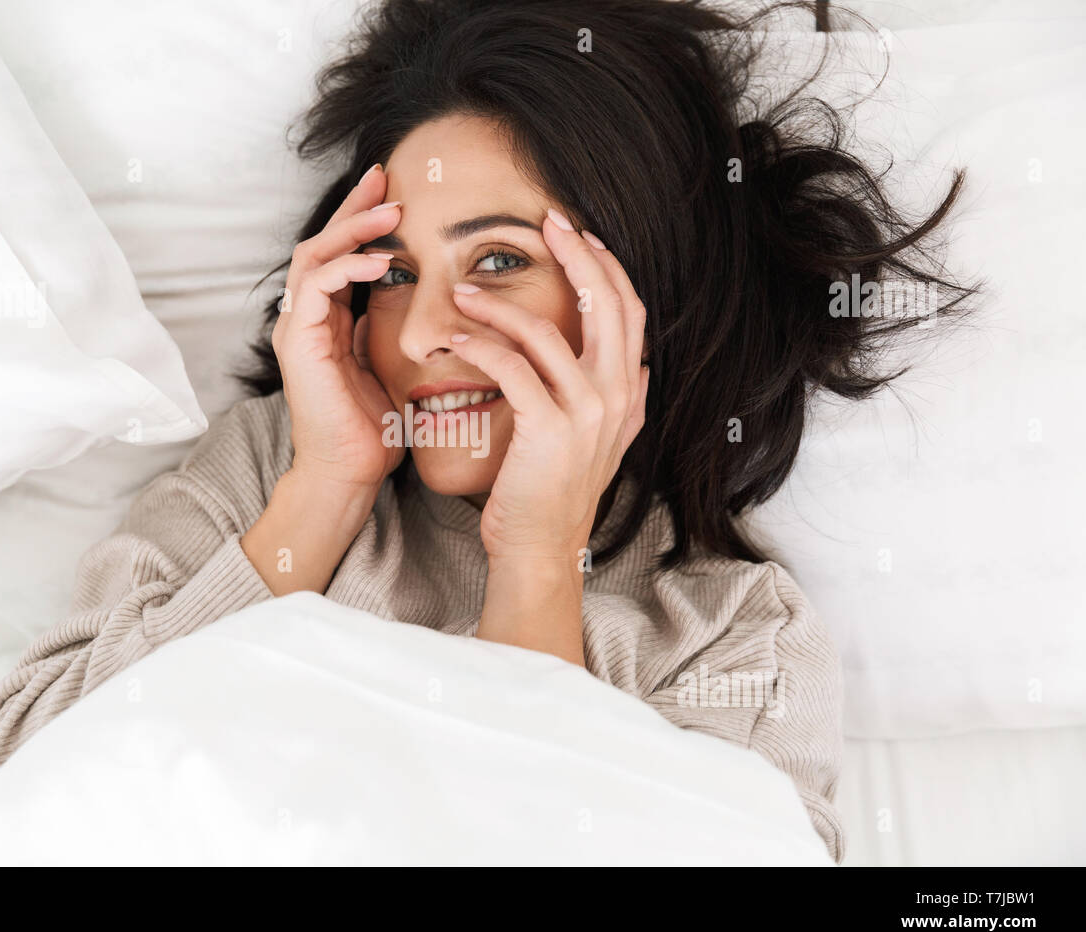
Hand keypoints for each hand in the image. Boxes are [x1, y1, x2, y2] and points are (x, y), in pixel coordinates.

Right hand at [272, 164, 405, 491]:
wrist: (350, 474)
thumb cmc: (373, 431)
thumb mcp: (387, 369)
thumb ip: (383, 333)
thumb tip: (404, 304)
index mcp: (326, 323)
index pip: (339, 255)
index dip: (362, 221)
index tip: (394, 193)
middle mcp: (306, 320)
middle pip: (320, 242)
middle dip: (354, 208)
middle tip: (387, 178)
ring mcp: (298, 330)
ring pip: (314, 255)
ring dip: (352, 228)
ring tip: (390, 210)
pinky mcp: (300, 344)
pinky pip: (317, 287)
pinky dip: (347, 266)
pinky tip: (382, 259)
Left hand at [449, 209, 648, 565]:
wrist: (539, 547)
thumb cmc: (553, 492)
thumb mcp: (602, 443)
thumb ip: (621, 403)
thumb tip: (637, 366)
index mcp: (628, 392)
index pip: (629, 309)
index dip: (607, 265)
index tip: (578, 232)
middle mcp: (616, 395)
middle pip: (606, 303)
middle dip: (577, 253)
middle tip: (545, 222)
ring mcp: (587, 412)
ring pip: (547, 331)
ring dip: (501, 303)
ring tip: (465, 290)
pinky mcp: (548, 427)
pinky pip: (512, 367)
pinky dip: (481, 344)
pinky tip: (456, 337)